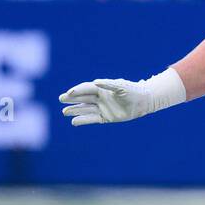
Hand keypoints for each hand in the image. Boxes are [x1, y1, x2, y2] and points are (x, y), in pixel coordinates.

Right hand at [59, 68, 185, 125]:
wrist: (143, 102)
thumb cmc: (133, 91)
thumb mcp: (121, 86)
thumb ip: (108, 84)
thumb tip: (95, 82)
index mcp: (102, 88)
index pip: (86, 89)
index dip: (77, 91)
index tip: (69, 93)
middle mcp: (100, 98)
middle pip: (82, 98)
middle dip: (72, 99)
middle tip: (60, 99)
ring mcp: (102, 108)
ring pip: (85, 109)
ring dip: (75, 110)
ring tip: (64, 112)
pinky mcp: (106, 117)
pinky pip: (92, 119)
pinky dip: (83, 120)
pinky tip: (74, 122)